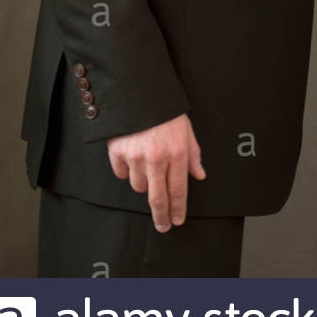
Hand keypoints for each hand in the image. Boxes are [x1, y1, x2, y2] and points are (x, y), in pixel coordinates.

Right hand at [107, 113, 204, 230]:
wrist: (138, 90)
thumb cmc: (165, 110)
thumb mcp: (186, 129)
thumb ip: (193, 154)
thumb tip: (199, 175)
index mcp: (176, 152)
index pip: (178, 190)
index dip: (178, 209)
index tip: (177, 220)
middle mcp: (156, 158)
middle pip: (158, 198)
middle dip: (161, 216)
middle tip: (163, 226)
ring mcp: (135, 156)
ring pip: (138, 186)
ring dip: (144, 182)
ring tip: (147, 164)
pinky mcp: (117, 152)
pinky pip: (121, 173)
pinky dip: (126, 169)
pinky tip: (131, 157)